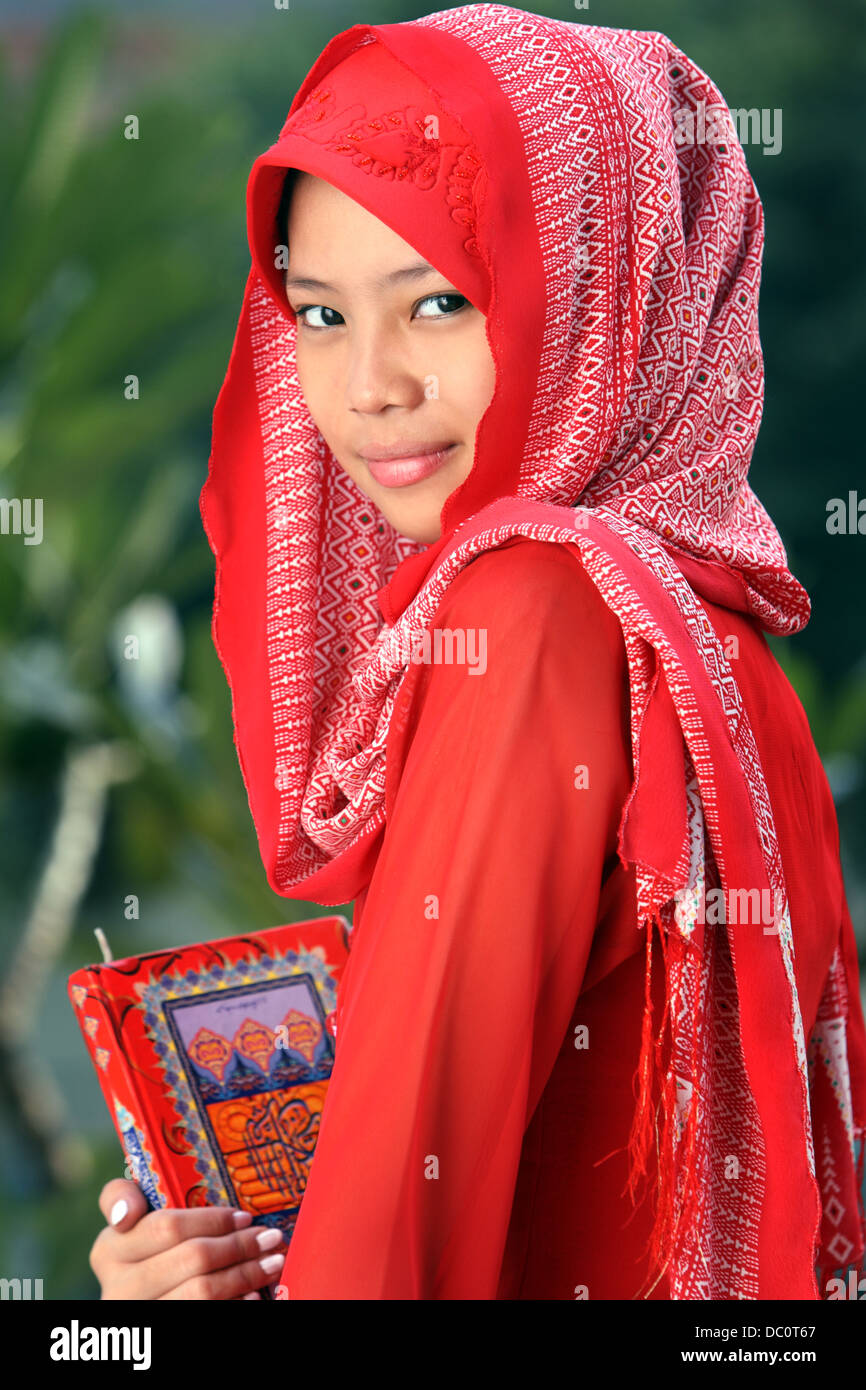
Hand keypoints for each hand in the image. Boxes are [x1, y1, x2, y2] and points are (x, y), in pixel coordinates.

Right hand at [90, 1178, 286, 1299]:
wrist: (144, 1303)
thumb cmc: (146, 1253)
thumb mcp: (132, 1225)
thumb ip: (122, 1198)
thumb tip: (125, 1214)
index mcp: (108, 1251)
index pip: (166, 1227)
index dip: (211, 1220)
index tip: (243, 1215)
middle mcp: (119, 1289)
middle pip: (192, 1258)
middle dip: (239, 1244)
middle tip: (271, 1236)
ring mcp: (141, 1317)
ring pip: (202, 1291)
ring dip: (246, 1274)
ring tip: (273, 1261)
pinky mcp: (161, 1338)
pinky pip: (207, 1315)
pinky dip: (235, 1303)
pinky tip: (255, 1295)